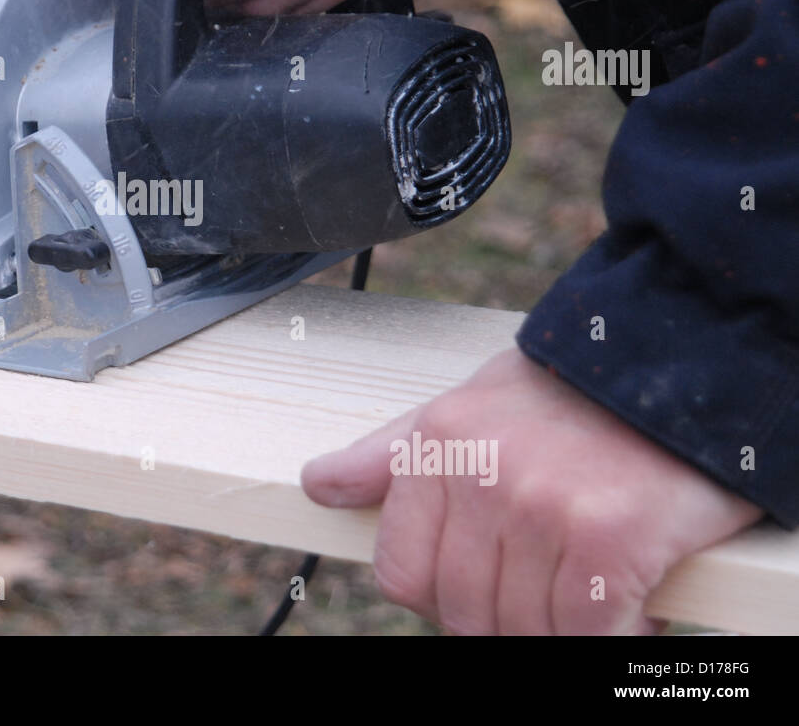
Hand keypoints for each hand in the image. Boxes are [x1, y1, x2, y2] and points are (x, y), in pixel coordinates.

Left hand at [302, 347, 763, 633]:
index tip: (485, 589)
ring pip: (523, 631)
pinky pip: (586, 634)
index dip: (441, 598)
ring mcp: (543, 508)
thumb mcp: (464, 408)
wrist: (683, 367)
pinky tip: (629, 599)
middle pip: (463, 612)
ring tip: (592, 586)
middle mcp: (481, 476)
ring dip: (561, 628)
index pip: (401, 575)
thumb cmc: (568, 396)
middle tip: (550, 590)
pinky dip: (612, 632)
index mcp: (436, 447)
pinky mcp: (608, 539)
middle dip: (506, 618)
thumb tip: (319, 483)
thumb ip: (390, 456)